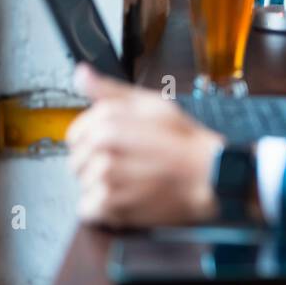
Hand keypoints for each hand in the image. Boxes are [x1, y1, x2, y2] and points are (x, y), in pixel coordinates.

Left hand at [66, 64, 223, 227]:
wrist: (210, 176)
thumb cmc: (186, 141)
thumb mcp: (152, 104)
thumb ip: (111, 91)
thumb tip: (81, 74)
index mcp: (106, 121)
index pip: (75, 136)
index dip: (94, 143)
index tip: (118, 148)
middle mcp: (101, 148)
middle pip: (77, 163)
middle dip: (97, 167)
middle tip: (129, 167)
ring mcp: (105, 177)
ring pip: (84, 186)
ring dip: (103, 189)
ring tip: (133, 184)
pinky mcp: (111, 205)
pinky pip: (88, 210)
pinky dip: (105, 211)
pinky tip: (127, 200)